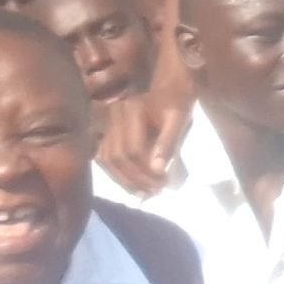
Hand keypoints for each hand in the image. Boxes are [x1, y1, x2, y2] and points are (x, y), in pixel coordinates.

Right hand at [101, 58, 192, 195]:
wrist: (169, 89)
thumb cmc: (177, 104)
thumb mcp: (179, 121)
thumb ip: (167, 144)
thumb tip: (157, 170)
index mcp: (132, 110)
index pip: (133, 149)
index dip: (147, 170)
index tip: (164, 184)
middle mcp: (115, 116)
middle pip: (118, 157)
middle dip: (136, 179)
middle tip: (155, 193)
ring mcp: (108, 124)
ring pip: (107, 160)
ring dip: (124, 181)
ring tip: (144, 194)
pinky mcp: (106, 133)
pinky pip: (104, 158)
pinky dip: (116, 174)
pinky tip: (132, 185)